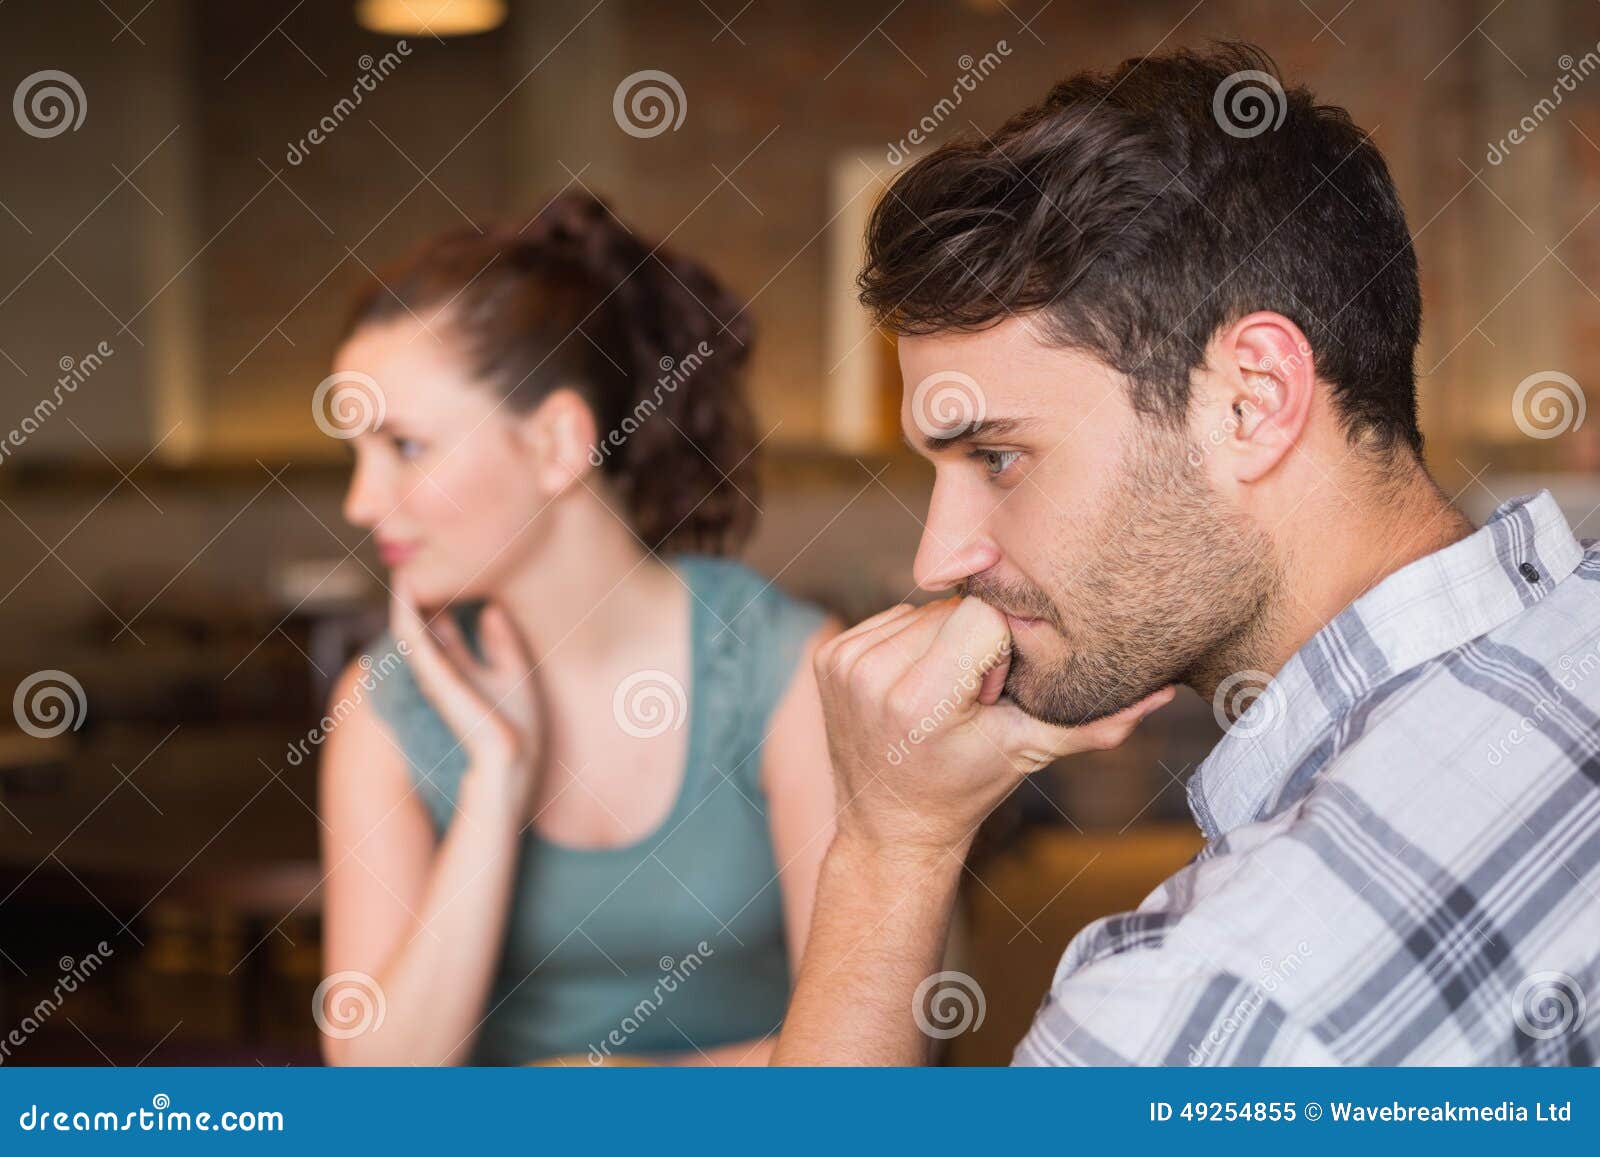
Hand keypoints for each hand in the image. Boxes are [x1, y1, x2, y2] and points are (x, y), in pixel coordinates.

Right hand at [388, 577, 543, 818]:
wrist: (516, 759)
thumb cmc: (518, 723)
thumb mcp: (513, 670)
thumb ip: (500, 642)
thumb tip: (493, 607)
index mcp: (458, 667)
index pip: (440, 623)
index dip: (439, 593)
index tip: (443, 560)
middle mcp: (439, 669)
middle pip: (420, 621)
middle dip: (417, 589)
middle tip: (415, 550)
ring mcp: (433, 674)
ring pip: (408, 626)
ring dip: (405, 594)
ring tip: (403, 560)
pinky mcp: (434, 678)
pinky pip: (412, 638)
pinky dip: (406, 610)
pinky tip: (405, 585)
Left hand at [813, 597, 1173, 858]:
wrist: (890, 823)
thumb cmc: (965, 787)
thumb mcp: (1029, 753)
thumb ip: (1094, 722)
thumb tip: (1164, 690)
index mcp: (921, 699)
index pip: (984, 615)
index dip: (1002, 647)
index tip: (994, 692)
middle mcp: (872, 675)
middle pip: (954, 608)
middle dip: (973, 641)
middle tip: (968, 699)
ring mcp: (843, 663)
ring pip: (924, 608)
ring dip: (941, 640)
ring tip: (940, 694)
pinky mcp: (828, 655)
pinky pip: (891, 617)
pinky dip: (909, 642)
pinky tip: (912, 684)